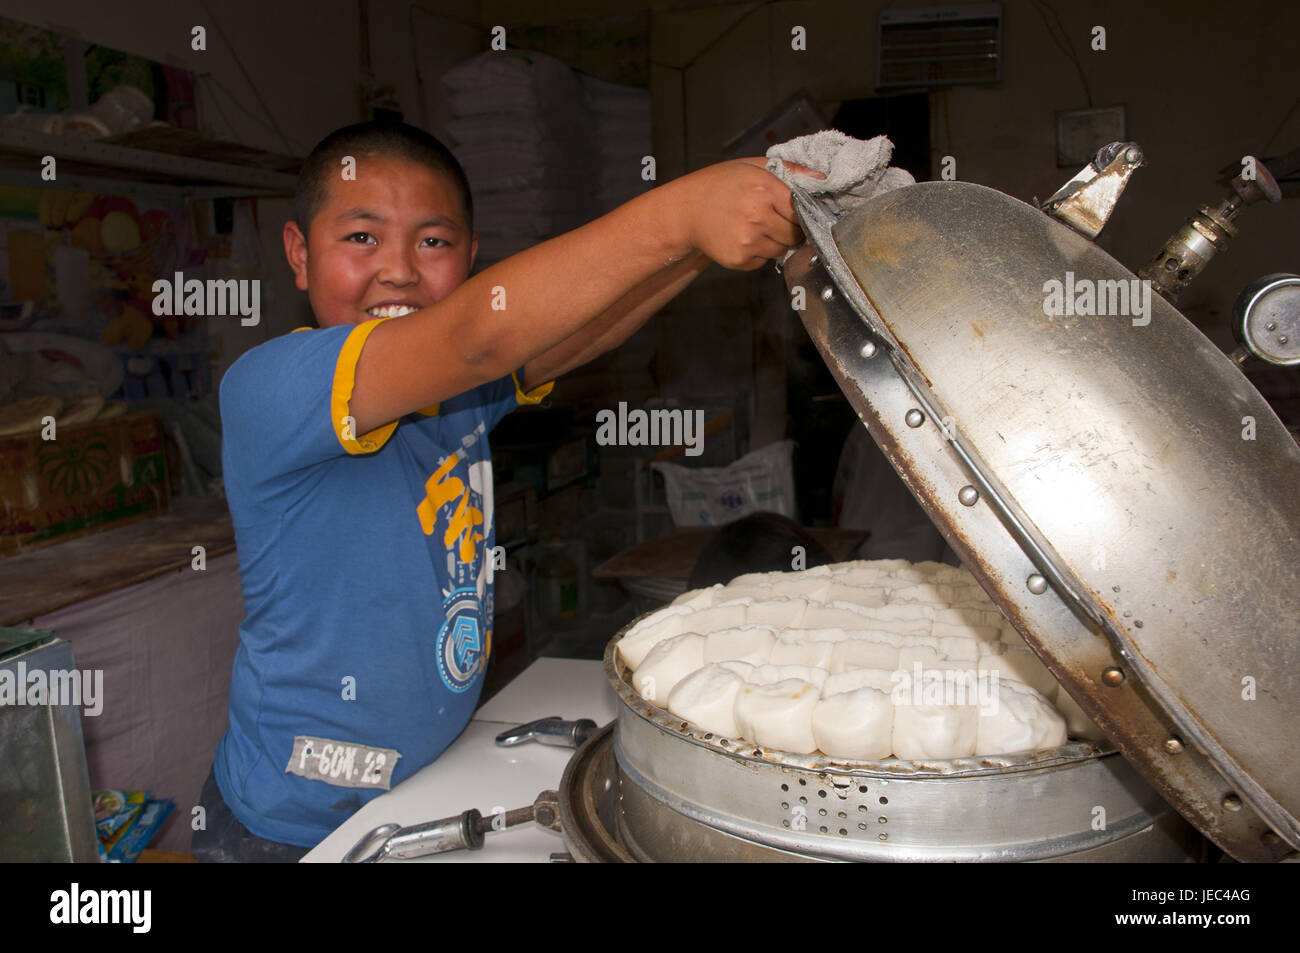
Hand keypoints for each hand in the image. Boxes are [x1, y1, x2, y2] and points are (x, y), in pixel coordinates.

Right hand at [673, 158, 805, 269]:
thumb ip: (789, 170)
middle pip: (795, 234)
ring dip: (776, 241)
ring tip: (756, 227)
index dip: (800, 211)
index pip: (801, 209)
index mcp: (764, 189)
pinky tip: (744, 238)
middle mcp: (757, 217)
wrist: (686, 212)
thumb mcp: (752, 166)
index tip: (793, 211)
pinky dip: (760, 252)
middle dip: (790, 228)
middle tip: (773, 218)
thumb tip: (822, 178)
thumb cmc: (720, 186)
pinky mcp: (740, 259)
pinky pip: (765, 260)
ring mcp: (748, 241)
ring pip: (782, 249)